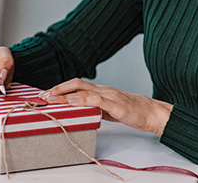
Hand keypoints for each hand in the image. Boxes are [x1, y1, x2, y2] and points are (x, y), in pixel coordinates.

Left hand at [39, 78, 172, 135]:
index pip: (77, 85)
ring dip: (65, 95)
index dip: (60, 88)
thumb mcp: (109, 110)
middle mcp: (103, 90)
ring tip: (52, 99)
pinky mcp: (116, 105)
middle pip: (76, 83)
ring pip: (83, 91)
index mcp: (101, 91)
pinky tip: (73, 103)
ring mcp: (109, 95)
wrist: (153, 114)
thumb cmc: (133, 112)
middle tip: (43, 95)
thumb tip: (79, 111)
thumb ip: (95, 108)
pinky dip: (82, 101)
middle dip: (58, 88)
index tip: (46, 94)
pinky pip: (97, 100)